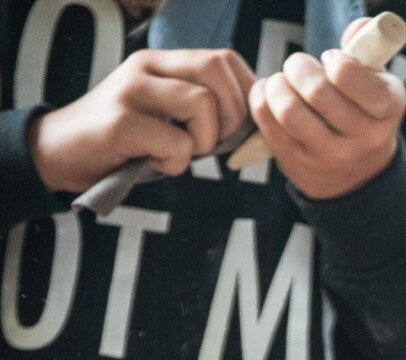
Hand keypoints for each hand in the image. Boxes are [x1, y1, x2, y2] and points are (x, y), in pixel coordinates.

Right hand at [27, 48, 252, 191]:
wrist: (59, 151)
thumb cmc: (127, 141)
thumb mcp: (169, 117)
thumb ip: (205, 110)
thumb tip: (256, 126)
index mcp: (162, 62)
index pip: (224, 59)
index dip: (245, 95)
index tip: (236, 127)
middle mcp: (146, 66)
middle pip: (217, 69)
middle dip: (232, 116)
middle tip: (214, 144)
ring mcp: (131, 90)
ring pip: (201, 102)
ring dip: (205, 141)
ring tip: (181, 153)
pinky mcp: (120, 121)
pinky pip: (177, 142)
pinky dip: (177, 163)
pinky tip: (155, 163)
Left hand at [247, 18, 405, 200]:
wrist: (357, 170)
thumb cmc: (361, 111)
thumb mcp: (376, 82)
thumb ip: (366, 48)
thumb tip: (359, 27)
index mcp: (388, 108)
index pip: (349, 77)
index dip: (334, 61)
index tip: (333, 61)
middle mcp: (365, 137)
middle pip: (316, 91)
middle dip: (298, 66)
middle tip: (300, 66)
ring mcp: (332, 154)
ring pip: (289, 109)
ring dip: (278, 84)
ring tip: (284, 81)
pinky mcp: (300, 161)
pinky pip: (268, 120)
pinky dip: (261, 97)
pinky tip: (271, 93)